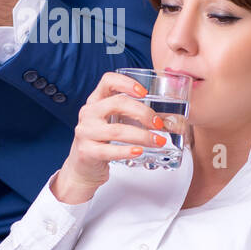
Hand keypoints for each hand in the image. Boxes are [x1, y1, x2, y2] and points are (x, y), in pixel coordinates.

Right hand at [50, 71, 177, 203]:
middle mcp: (88, 113)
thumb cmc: (102, 143)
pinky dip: (127, 151)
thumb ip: (132, 116)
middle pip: (117, 103)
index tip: (144, 92)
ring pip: (117, 130)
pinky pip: (109, 151)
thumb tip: (167, 119)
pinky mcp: (86, 152)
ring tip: (158, 141)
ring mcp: (85, 132)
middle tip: (158, 124)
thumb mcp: (112, 123)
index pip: (108, 81)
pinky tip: (139, 151)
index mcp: (96, 101)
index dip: (127, 83)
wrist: (83, 169)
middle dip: (143, 112)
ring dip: (142, 136)